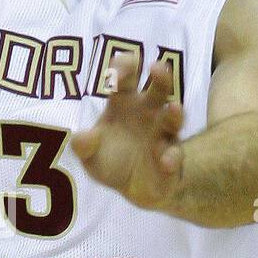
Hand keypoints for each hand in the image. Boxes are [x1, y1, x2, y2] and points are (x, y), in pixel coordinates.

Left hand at [70, 53, 184, 209]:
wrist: (128, 189)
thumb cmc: (109, 161)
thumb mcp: (89, 156)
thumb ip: (83, 145)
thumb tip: (83, 137)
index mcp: (124, 104)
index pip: (126, 79)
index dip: (123, 69)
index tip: (116, 71)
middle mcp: (148, 113)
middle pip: (158, 89)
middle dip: (160, 76)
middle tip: (156, 67)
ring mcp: (163, 134)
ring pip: (173, 117)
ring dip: (175, 112)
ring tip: (174, 108)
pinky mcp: (172, 157)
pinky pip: (175, 154)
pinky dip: (172, 158)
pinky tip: (165, 162)